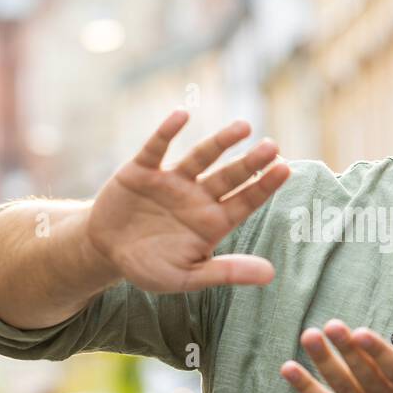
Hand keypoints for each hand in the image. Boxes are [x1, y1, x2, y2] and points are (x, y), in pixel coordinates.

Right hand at [84, 110, 289, 292]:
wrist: (107, 252)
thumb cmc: (151, 266)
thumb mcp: (188, 277)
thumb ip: (226, 272)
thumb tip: (270, 274)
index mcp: (212, 222)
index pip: (245, 201)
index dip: (265, 186)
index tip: (286, 169)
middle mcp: (197, 196)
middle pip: (229, 176)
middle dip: (250, 162)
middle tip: (272, 147)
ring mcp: (171, 181)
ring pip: (200, 157)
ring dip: (220, 141)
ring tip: (243, 128)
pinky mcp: (142, 170)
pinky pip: (156, 147)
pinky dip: (167, 132)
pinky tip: (181, 116)